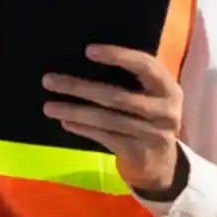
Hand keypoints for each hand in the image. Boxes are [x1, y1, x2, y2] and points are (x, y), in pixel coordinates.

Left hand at [42, 45, 183, 193]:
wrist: (161, 166)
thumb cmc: (149, 121)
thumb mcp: (151, 98)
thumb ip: (133, 82)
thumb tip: (87, 62)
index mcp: (168, 89)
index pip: (145, 65)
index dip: (118, 56)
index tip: (89, 50)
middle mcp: (165, 111)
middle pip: (117, 96)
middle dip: (79, 87)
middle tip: (49, 80)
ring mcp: (153, 134)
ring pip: (106, 118)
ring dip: (74, 111)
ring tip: (48, 106)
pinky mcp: (137, 153)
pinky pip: (104, 136)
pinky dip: (82, 128)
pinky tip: (65, 121)